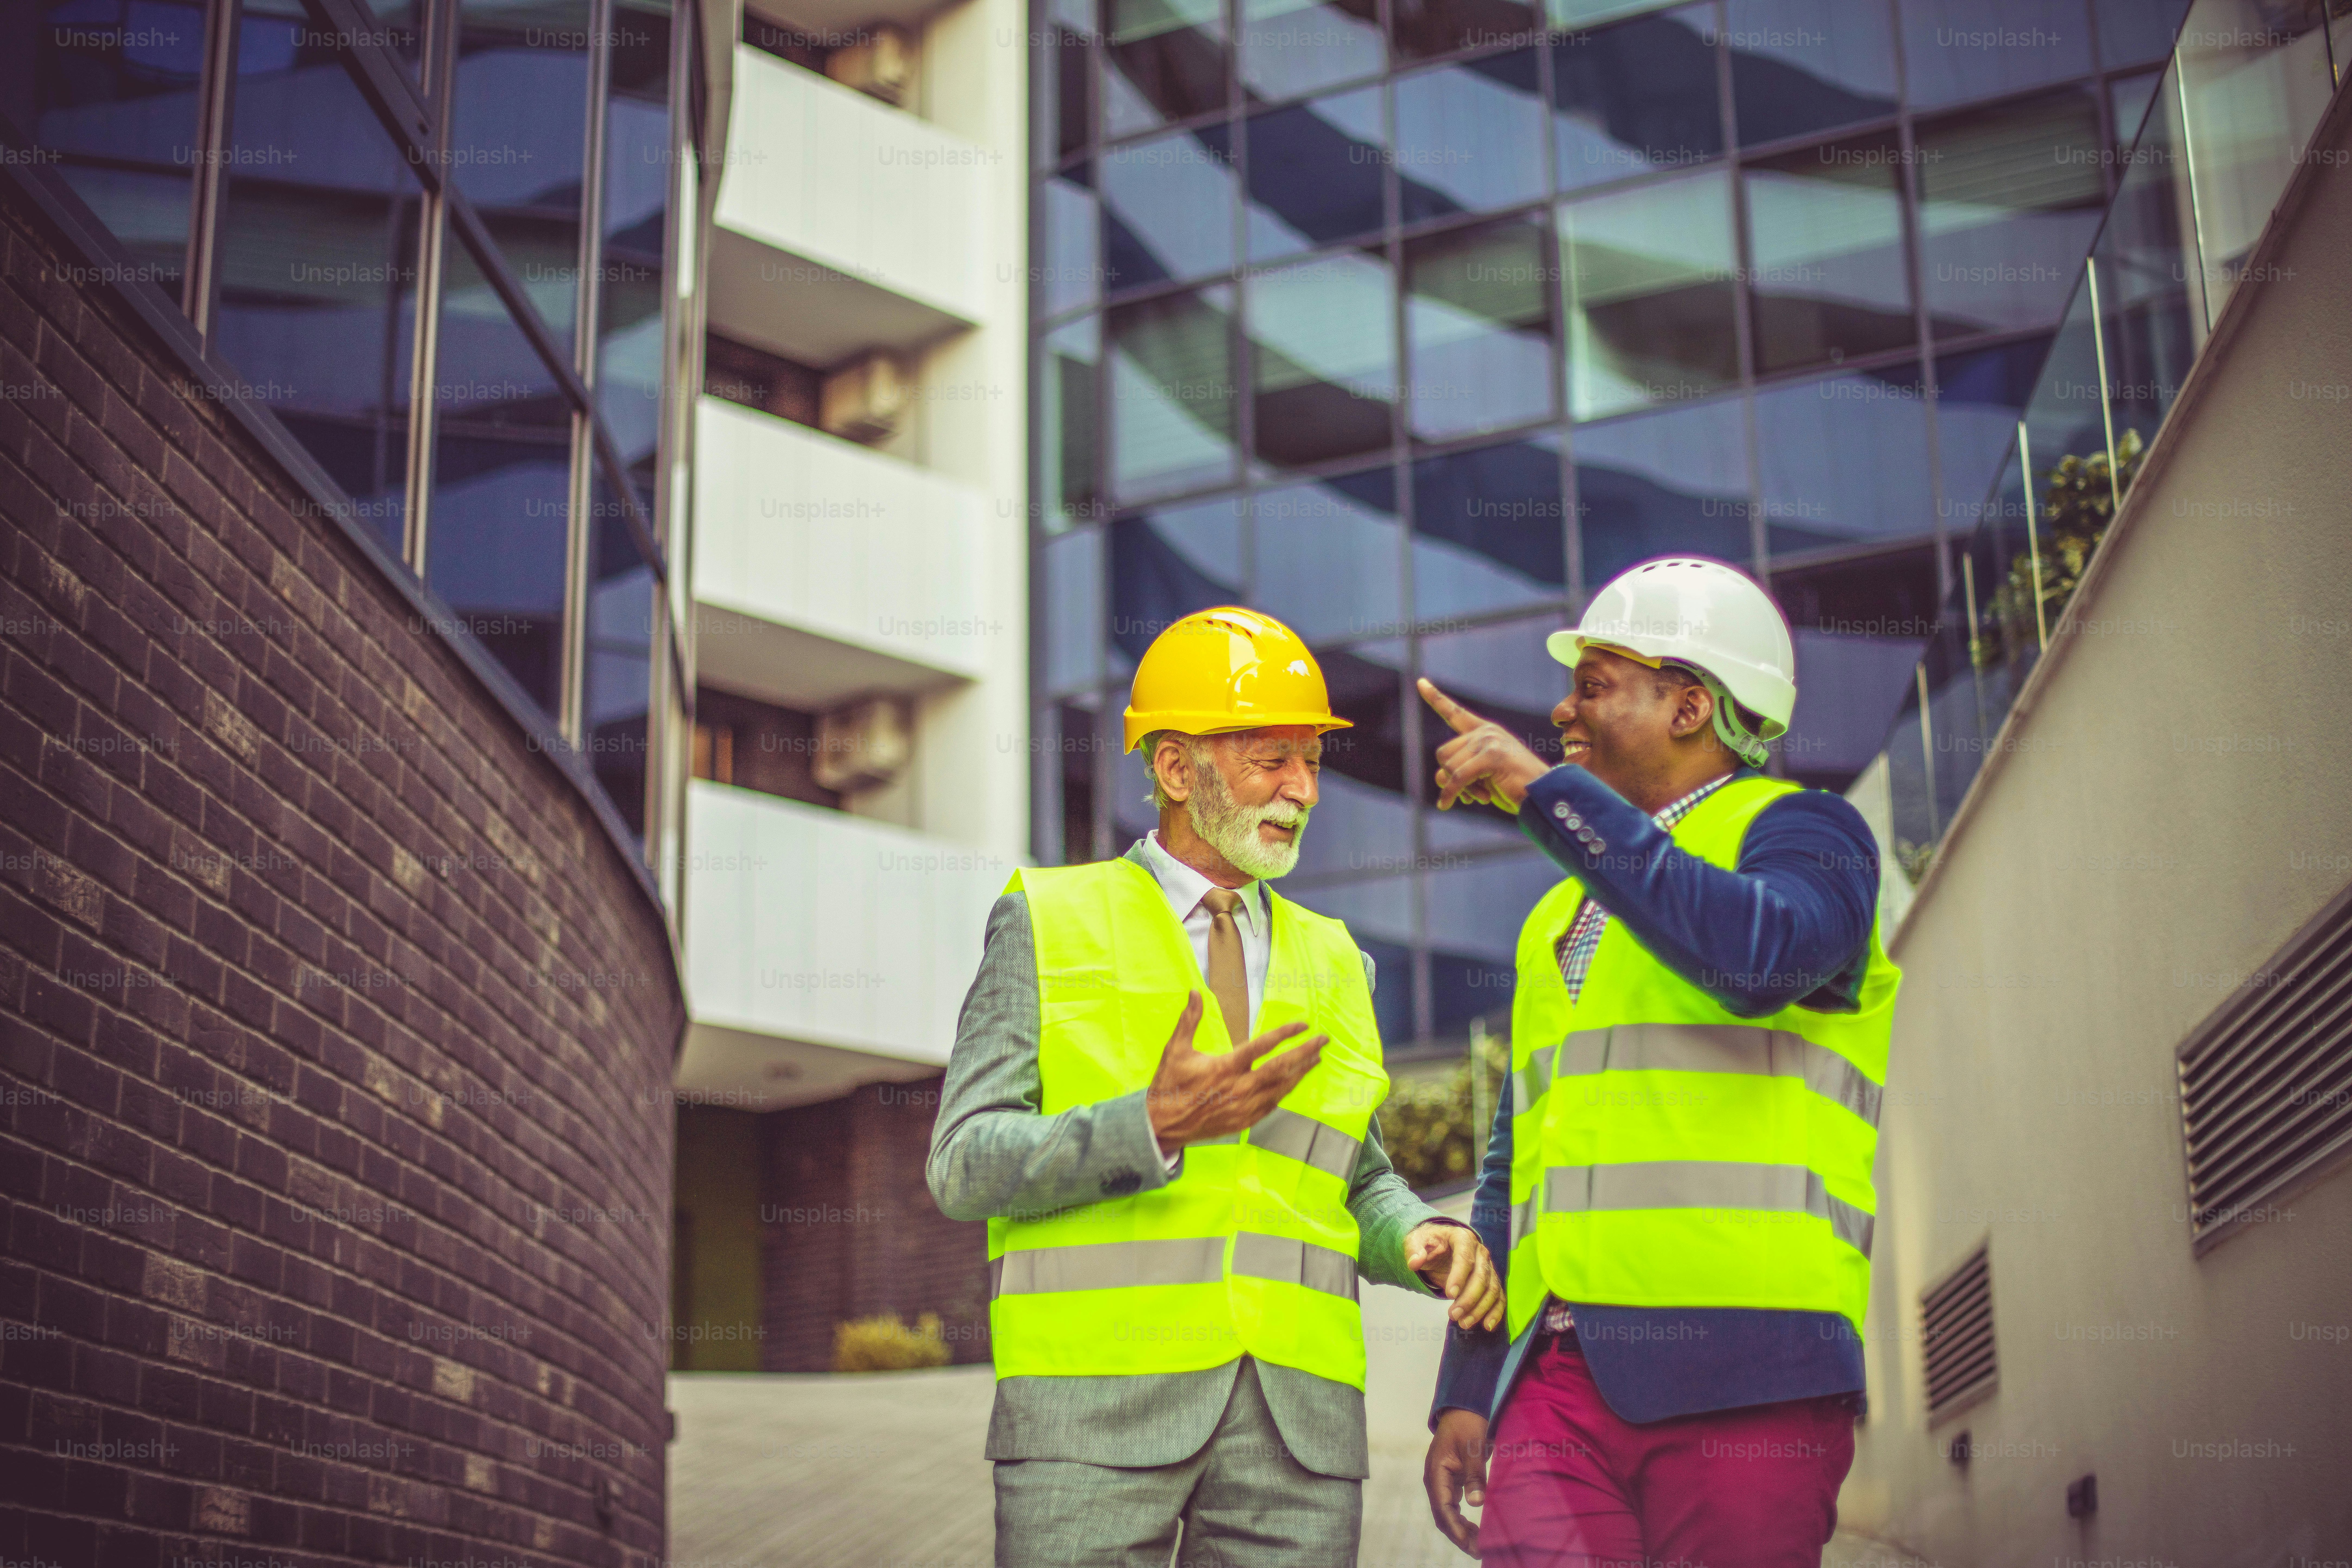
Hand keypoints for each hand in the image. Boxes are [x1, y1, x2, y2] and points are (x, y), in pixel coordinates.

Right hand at [1145, 993, 1325, 1154]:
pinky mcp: (1244, 1121)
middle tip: (1324, 1041)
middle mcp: (1239, 1088)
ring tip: (1316, 1059)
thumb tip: (1194, 992)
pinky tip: (1294, 1082)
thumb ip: (1188, 1020)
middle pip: (1281, 1068)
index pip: (1263, 1046)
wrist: (1162, 1125)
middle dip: (1305, 1053)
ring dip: (1301, 1072)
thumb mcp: (1174, 1050)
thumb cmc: (1168, 1085)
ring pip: (1281, 1088)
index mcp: (1225, 1067)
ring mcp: (1244, 1107)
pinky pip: (1272, 1105)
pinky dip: (1286, 1091)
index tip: (1303, 1024)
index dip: (1285, 1033)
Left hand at [1403, 1222, 1503, 1330]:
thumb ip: (1413, 1249)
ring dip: (1480, 1308)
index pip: (1465, 1256)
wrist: (1440, 1246)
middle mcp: (1480, 1252)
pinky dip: (1495, 1312)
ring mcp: (1488, 1267)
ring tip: (1463, 1323)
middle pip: (1481, 1276)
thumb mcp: (1416, 1241)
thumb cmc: (1429, 1244)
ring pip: (1492, 1289)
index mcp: (1463, 1238)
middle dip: (1469, 1298)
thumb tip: (1414, 1262)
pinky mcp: (1492, 1281)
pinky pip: (1499, 1297)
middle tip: (1453, 1315)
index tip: (1449, 1294)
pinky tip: (1487, 1325)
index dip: (1459, 1276)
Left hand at [1417, 679, 1550, 812]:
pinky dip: (1450, 793)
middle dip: (1451, 777)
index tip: (1420, 682)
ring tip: (1481, 795)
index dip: (1435, 698)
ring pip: (1448, 766)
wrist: (1542, 795)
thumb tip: (1439, 779)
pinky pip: (1457, 777)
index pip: (1454, 712)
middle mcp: (1486, 731)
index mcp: (1485, 731)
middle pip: (1443, 753)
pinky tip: (1447, 805)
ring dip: (1458, 788)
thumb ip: (1460, 770)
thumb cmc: (1514, 788)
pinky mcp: (1491, 756)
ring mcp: (1489, 741)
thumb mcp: (1482, 776)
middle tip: (1473, 793)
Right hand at [1423, 1408, 1490, 1556]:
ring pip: (1447, 1512)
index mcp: (1436, 1473)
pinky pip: (1452, 1504)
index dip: (1456, 1530)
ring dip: (1460, 1528)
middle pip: (1443, 1516)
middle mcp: (1435, 1480)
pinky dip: (1461, 1518)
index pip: (1443, 1509)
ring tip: (1478, 1543)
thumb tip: (1476, 1503)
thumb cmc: (1468, 1425)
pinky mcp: (1449, 1479)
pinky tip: (1474, 1526)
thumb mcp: (1473, 1448)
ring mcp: (1441, 1480)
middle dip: (1459, 1535)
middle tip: (1479, 1550)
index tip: (1472, 1545)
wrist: (1463, 1408)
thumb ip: (1474, 1475)